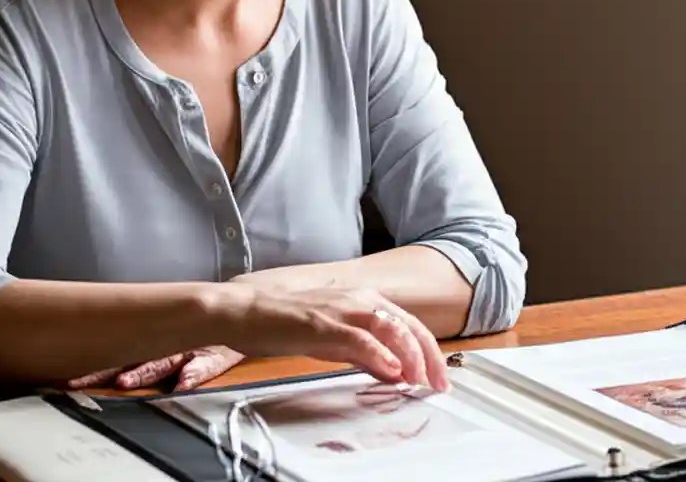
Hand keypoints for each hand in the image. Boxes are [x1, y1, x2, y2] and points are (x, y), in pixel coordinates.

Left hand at [67, 345, 244, 390]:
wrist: (241, 315)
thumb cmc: (203, 335)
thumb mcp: (175, 339)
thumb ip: (147, 348)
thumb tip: (111, 359)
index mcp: (154, 345)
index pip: (117, 356)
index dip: (92, 368)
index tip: (68, 380)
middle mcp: (167, 348)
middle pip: (130, 362)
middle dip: (105, 372)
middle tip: (82, 383)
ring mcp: (190, 351)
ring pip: (161, 363)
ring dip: (142, 372)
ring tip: (125, 383)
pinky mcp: (215, 357)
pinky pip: (204, 366)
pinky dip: (193, 374)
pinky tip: (182, 385)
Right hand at [221, 282, 450, 391]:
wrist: (246, 312)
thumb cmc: (286, 324)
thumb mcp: (334, 340)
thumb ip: (364, 353)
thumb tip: (393, 371)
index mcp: (364, 301)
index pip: (409, 325)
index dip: (428, 351)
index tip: (438, 377)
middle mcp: (360, 299)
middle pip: (409, 326)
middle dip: (430, 357)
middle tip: (439, 384)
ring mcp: (342, 310)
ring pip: (391, 328)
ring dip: (412, 356)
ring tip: (421, 380)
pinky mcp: (324, 323)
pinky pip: (360, 338)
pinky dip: (380, 354)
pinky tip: (392, 370)